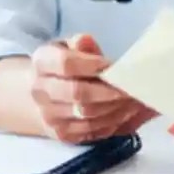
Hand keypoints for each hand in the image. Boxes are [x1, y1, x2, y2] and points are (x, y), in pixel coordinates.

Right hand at [29, 33, 155, 143]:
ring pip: (86, 115)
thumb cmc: (63, 66)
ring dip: (114, 108)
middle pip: (77, 93)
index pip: (65, 64)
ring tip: (133, 100)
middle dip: (108, 91)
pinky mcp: (62, 133)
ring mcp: (49, 115)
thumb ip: (81, 44)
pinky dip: (111, 122)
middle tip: (130, 87)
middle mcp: (40, 91)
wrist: (43, 95)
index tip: (112, 65)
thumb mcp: (70, 47)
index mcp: (41, 63)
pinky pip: (91, 130)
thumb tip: (86, 41)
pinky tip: (125, 112)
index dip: (91, 64)